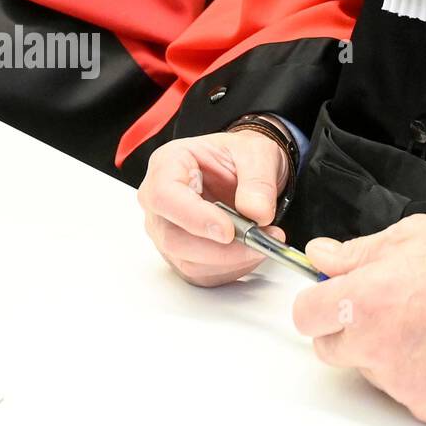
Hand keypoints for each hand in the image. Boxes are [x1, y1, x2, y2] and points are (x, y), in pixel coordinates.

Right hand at [137, 130, 288, 286]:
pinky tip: (251, 252)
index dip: (194, 218)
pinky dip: (231, 268)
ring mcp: (168, 231)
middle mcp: (160, 202)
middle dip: (221, 248)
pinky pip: (202, 274)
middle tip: (260, 239)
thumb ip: (259, 180)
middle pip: (174, 238)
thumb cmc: (241, 156)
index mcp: (169, 164)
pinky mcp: (182, 254)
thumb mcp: (258, 152)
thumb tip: (257, 212)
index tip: (227, 231)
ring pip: (188, 262)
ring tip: (264, 240)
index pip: (164, 196)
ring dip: (231, 260)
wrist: (247, 171)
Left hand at [293, 215, 425, 424]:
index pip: (306, 314)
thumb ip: (358, 250)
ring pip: (369, 370)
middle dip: (350, 328)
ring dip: (386, 351)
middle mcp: (375, 344)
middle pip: (330, 348)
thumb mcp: (414, 235)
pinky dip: (418, 373)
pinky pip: (404, 391)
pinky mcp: (425, 405)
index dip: (320, 301)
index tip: (332, 296)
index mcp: (366, 298)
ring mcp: (399, 381)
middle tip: (390, 307)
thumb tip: (323, 254)